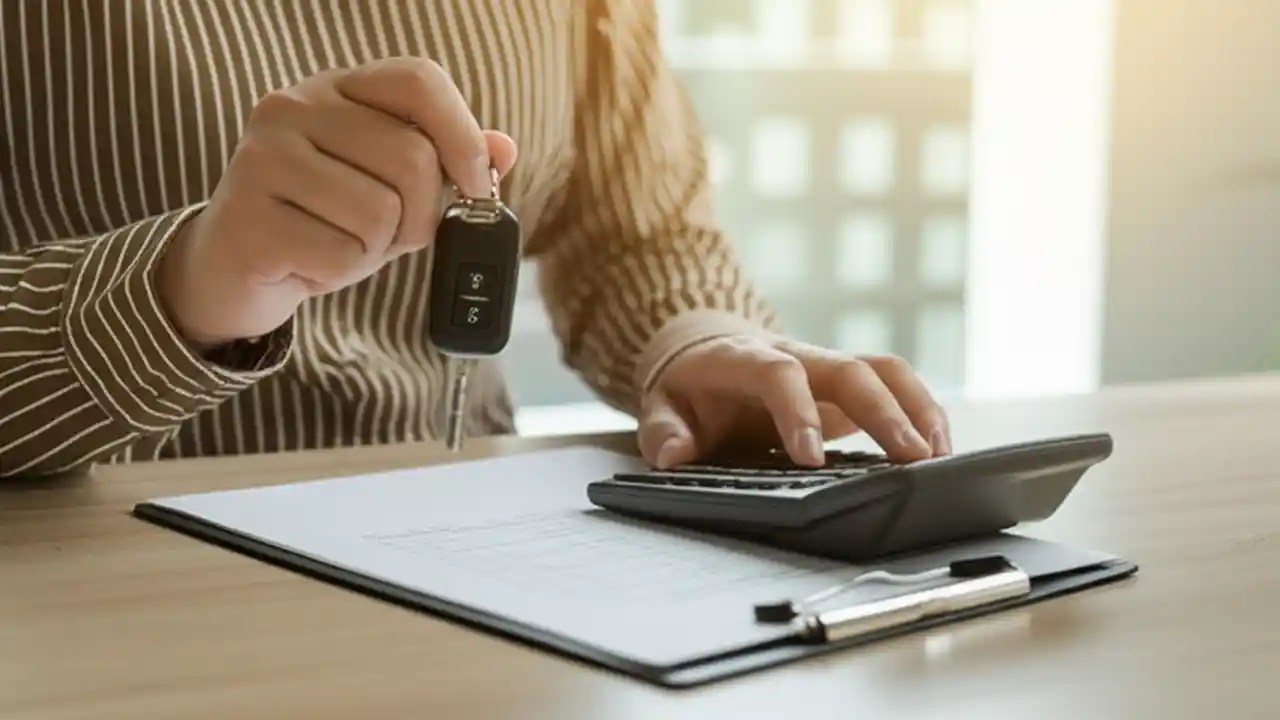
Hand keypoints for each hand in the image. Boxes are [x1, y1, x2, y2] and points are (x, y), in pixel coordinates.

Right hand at [157, 57, 518, 349]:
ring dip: (376, 249)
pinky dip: (342, 272)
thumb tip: (503, 149)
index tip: (474, 184)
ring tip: (339, 243)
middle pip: (412, 159)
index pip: (419, 81)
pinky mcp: (248, 217)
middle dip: (420, 216)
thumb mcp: (390, 188)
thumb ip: (446, 164)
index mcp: (334, 89)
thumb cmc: (321, 221)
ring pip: (381, 212)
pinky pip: (342, 253)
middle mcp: (291, 107)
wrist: (235, 269)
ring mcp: (261, 158)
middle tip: (387, 234)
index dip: (462, 135)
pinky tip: (309, 262)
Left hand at [637, 335, 950, 467]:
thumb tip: (674, 455)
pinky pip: (895, 385)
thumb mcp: (661, 407)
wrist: (703, 348)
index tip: (809, 458)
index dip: (797, 412)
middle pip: (848, 369)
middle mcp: (794, 355)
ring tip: (938, 458)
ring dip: (916, 408)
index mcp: (744, 360)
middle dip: (883, 412)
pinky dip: (922, 413)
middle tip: (910, 459)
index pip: (779, 375)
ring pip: (884, 369)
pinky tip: (939, 451)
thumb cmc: (689, 387)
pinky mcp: (847, 383)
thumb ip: (663, 432)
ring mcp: (826, 366)